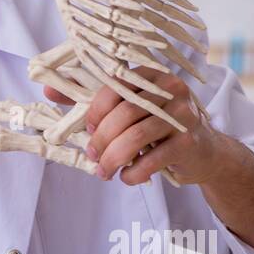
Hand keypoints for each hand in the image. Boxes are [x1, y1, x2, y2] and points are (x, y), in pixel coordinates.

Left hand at [44, 66, 219, 185]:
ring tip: (104, 171)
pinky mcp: (190, 142)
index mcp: (151, 75)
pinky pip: (153, 159)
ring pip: (136, 137)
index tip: (89, 130)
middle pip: (124, 114)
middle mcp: (171, 89)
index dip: (96, 110)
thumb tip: (48, 90)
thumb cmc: (160, 128)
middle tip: (93, 156)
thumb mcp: (130, 109)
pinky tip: (127, 177)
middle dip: (102, 139)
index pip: (115, 86)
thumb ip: (92, 100)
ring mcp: (183, 115)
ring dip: (113, 158)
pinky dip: (134, 172)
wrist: (205, 152)